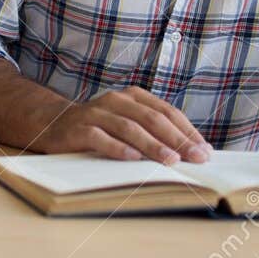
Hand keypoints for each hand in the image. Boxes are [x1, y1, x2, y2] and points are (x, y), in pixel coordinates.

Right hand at [38, 86, 210, 164]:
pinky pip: (100, 138)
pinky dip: (118, 148)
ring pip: (129, 127)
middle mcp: (115, 100)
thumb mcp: (127, 123)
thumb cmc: (100, 129)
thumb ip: (153, 132)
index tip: (205, 151)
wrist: (54, 125)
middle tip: (195, 158)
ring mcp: (95, 113)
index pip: (166, 111)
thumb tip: (192, 151)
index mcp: (132, 96)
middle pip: (151, 118)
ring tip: (171, 161)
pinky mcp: (78, 128)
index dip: (187, 130)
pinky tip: (133, 158)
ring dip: (153, 145)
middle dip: (177, 139)